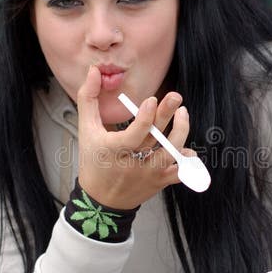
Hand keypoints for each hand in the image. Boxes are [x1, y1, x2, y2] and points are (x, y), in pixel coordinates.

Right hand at [76, 65, 192, 208]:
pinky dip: (186, 160)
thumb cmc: (93, 161)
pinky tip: (186, 148)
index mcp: (113, 150)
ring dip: (180, 132)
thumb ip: (88, 99)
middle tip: (175, 97)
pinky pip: (179, 172)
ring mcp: (148, 174)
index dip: (145, 118)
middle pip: (155, 139)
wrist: (100, 201)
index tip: (152, 100)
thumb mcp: (86, 129)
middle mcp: (132, 164)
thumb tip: (93, 71)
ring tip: (182, 113)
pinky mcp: (158, 182)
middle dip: (167, 116)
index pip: (134, 135)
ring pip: (171, 153)